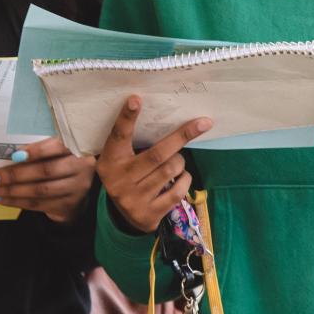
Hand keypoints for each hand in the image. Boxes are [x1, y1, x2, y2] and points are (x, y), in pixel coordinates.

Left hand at [0, 137, 96, 222]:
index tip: (14, 155)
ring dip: (11, 191)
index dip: (37, 151)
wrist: (76, 188)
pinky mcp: (68, 205)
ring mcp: (76, 188)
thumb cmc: (59, 161)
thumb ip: (40, 149)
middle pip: (45, 171)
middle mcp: (81, 167)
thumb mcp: (56, 150)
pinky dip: (16, 201)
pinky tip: (0, 198)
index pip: (57, 147)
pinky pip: (38, 204)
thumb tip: (6, 153)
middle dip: (14, 175)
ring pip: (40, 190)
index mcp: (77, 147)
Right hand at [97, 97, 210, 232]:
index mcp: (111, 160)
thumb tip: (158, 115)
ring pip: (170, 170)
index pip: (119, 135)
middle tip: (202, 123)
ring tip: (176, 161)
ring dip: (180, 161)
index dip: (127, 117)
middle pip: (157, 154)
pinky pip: (177, 191)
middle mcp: (119, 180)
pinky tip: (181, 177)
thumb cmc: (126, 174)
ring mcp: (133, 199)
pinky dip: (185, 180)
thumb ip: (131, 142)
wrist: (121, 215)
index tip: (136, 99)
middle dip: (182, 136)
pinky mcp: (148, 214)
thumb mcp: (120, 158)